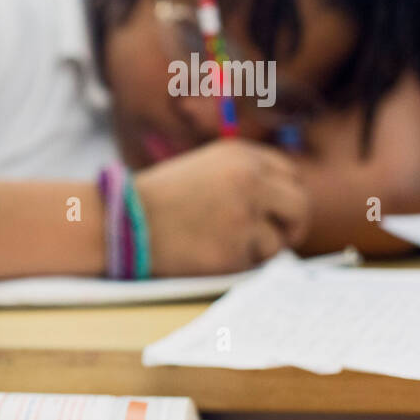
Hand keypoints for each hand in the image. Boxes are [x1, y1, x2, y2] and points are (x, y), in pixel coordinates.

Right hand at [135, 139, 310, 274]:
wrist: (119, 222)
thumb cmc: (157, 200)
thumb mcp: (203, 169)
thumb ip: (244, 178)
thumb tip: (284, 207)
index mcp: (241, 155)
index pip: (290, 174)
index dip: (285, 196)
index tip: (278, 212)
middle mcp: (249, 180)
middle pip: (300, 204)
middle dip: (293, 225)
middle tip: (281, 239)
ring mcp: (243, 215)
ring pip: (278, 240)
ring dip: (258, 248)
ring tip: (218, 244)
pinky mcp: (234, 249)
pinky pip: (254, 264)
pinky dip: (236, 264)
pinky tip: (206, 254)